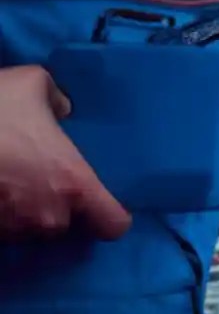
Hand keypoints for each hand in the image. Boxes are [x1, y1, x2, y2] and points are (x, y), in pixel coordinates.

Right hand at [0, 65, 131, 240]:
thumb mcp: (32, 84)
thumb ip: (57, 100)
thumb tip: (62, 108)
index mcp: (74, 184)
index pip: (113, 224)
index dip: (109, 214)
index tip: (98, 202)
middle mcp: (49, 216)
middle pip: (67, 225)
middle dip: (56, 206)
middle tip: (38, 180)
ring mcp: (12, 229)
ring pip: (30, 229)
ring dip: (24, 211)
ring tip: (8, 180)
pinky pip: (2, 229)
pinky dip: (0, 213)